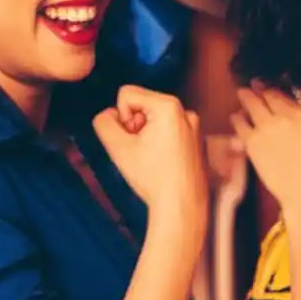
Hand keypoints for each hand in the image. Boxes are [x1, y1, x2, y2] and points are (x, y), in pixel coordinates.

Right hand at [94, 85, 208, 219]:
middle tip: (141, 152)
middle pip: (142, 106)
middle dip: (135, 126)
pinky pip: (169, 131)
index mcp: (169, 106)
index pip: (127, 94)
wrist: (182, 205)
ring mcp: (194, 126)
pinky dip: (161, 143)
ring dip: (147, 135)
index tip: (132, 140)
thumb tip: (110, 114)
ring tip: (152, 159)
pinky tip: (163, 164)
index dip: (121, 118)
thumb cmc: (153, 177)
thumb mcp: (117, 147)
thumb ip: (104, 123)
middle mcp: (186, 111)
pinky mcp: (197, 140)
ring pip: (155, 120)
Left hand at [230, 81, 300, 213]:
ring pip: (249, 106)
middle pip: (263, 97)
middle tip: (251, 86)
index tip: (268, 86)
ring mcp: (265, 129)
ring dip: (245, 100)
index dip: (272, 89)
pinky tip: (236, 118)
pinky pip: (240, 126)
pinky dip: (237, 120)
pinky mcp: (252, 144)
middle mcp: (282, 118)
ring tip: (242, 97)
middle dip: (256, 90)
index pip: (282, 96)